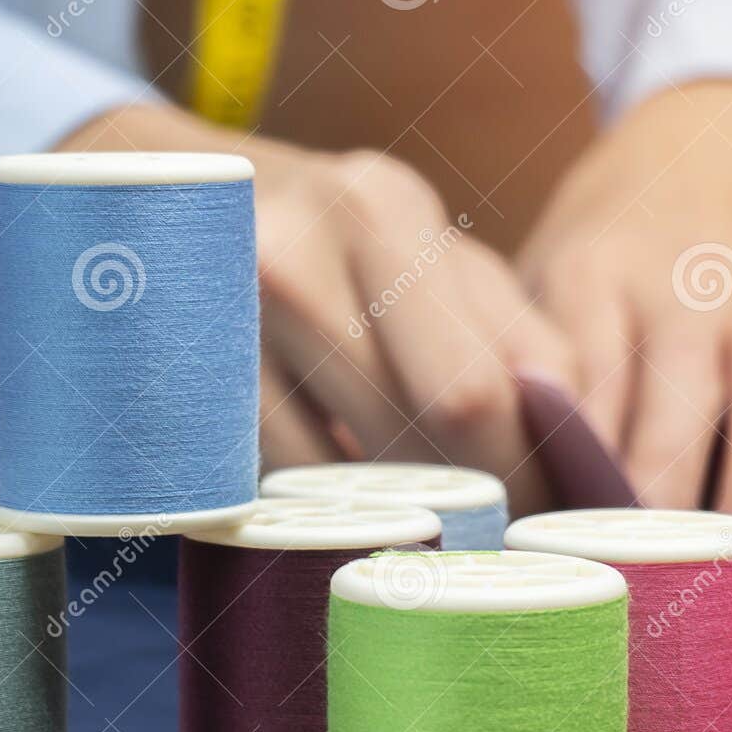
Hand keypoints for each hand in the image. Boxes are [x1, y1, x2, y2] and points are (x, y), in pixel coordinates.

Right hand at [57, 102, 571, 512]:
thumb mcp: (420, 258)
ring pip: (345, 466)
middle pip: (429, 419)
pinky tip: (332, 500)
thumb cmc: (320, 244)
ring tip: (417, 524)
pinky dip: (313, 504)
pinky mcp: (171, 362)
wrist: (150, 192)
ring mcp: (230, 297)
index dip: (528, 468)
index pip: (486, 378)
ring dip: (396, 514)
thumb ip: (510, 335)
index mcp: (390, 209)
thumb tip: (581, 437)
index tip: (547, 518)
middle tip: (491, 538)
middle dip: (476, 499)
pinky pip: (267, 476)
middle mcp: (308, 240)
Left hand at [520, 81, 731, 550]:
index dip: (570, 477)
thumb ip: (526, 356)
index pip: (581, 390)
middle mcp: (684, 289)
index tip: (554, 555)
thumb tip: (493, 480)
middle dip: (658, 505)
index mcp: (594, 275)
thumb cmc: (612, 228)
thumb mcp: (546, 263)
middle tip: (641, 592)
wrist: (722, 127)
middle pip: (673, 412)